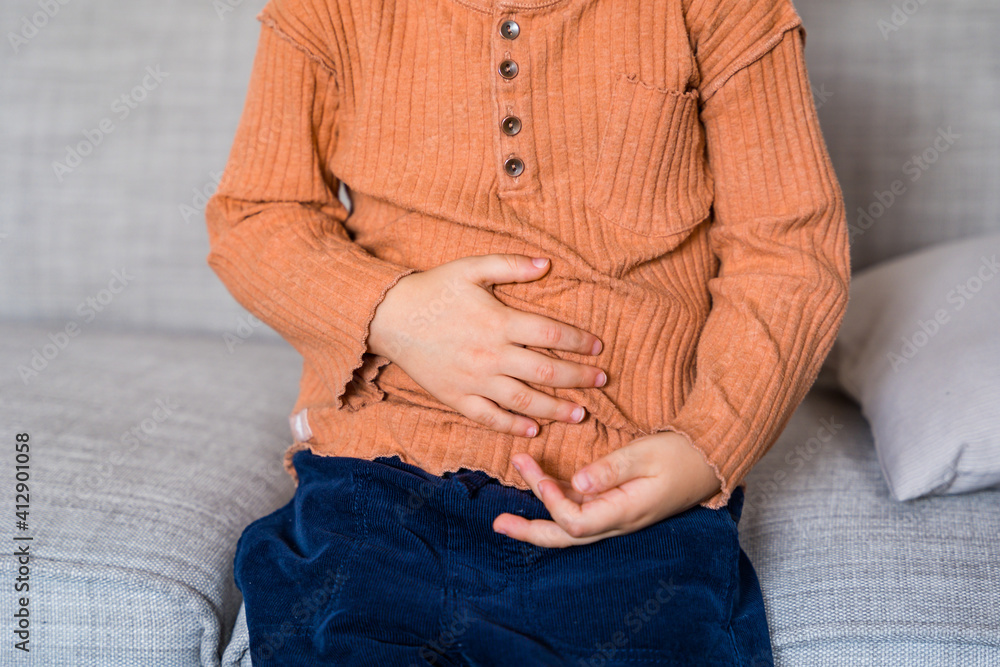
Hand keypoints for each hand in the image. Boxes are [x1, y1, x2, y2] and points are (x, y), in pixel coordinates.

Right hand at [367, 254, 606, 438]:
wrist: (388, 317)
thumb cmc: (433, 289)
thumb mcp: (470, 267)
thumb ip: (510, 265)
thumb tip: (548, 264)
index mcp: (498, 322)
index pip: (550, 336)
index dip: (578, 342)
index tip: (597, 348)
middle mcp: (490, 355)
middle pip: (545, 373)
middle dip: (579, 379)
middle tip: (602, 381)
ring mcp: (473, 380)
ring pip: (524, 401)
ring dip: (556, 409)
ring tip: (580, 414)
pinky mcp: (456, 397)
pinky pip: (489, 417)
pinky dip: (513, 425)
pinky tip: (533, 428)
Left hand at [492, 431, 722, 547]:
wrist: (708, 459)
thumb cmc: (680, 454)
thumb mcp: (645, 454)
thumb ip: (611, 469)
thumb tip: (578, 482)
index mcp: (625, 513)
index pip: (575, 521)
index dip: (550, 500)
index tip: (537, 472)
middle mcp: (616, 522)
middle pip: (564, 537)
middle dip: (529, 531)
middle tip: (496, 524)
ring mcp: (614, 516)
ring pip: (568, 528)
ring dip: (536, 520)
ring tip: (504, 516)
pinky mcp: (614, 504)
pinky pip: (578, 512)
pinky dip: (555, 505)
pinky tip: (538, 493)